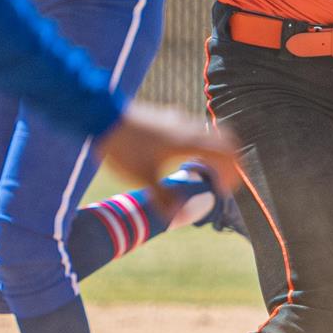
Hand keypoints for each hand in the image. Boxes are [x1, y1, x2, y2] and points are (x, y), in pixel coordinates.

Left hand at [98, 100, 240, 193]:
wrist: (101, 117)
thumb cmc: (122, 148)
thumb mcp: (142, 178)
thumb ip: (163, 198)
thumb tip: (179, 215)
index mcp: (188, 142)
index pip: (227, 153)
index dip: (232, 173)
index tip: (223, 191)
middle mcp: (188, 128)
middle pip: (226, 140)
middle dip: (231, 162)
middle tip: (223, 182)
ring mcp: (178, 120)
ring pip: (211, 134)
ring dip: (216, 152)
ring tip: (204, 172)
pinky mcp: (168, 118)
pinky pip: (196, 130)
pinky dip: (202, 144)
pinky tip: (184, 158)